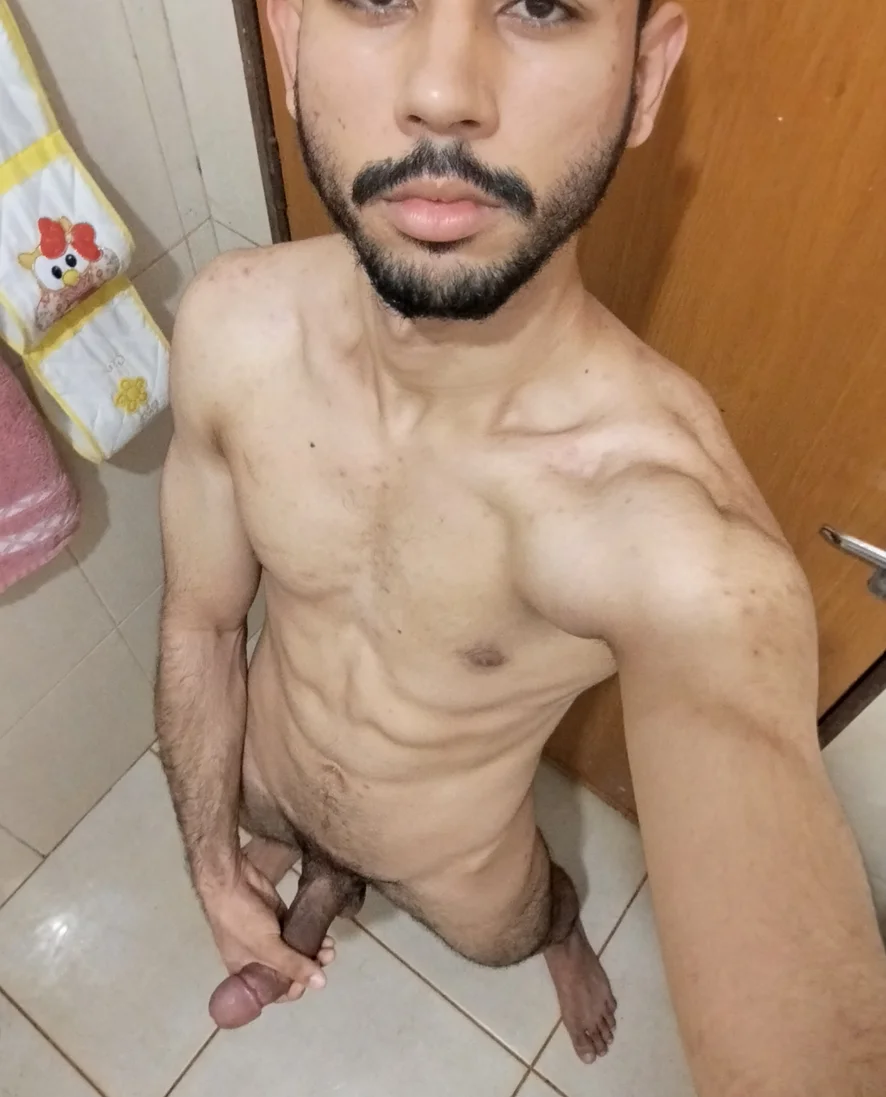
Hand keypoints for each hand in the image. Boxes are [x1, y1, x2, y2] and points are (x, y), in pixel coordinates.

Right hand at [199, 853, 327, 1002]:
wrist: (232, 881)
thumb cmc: (241, 921)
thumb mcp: (265, 947)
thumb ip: (293, 965)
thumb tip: (322, 984)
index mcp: (247, 973)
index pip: (274, 992)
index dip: (294, 990)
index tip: (312, 981)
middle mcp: (259, 959)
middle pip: (289, 972)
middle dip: (309, 968)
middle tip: (326, 958)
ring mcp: (270, 938)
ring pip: (296, 952)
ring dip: (314, 953)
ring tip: (330, 948)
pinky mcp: (280, 919)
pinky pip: (299, 934)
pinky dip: (312, 937)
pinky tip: (325, 936)